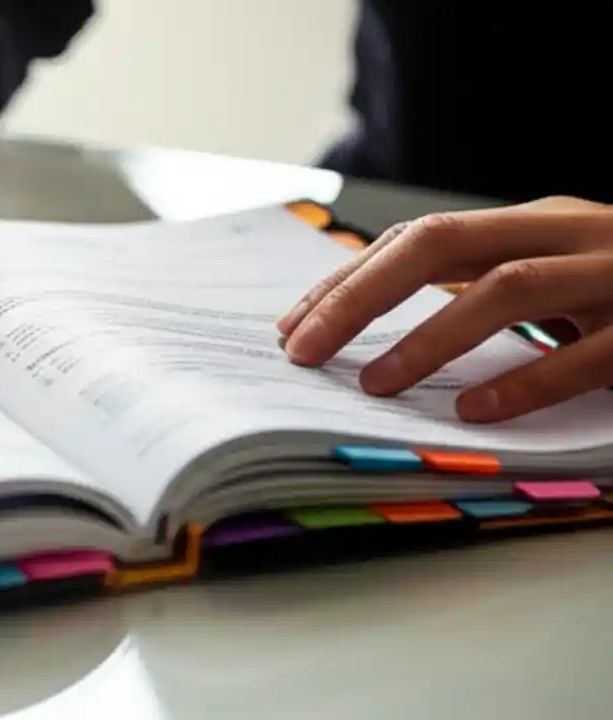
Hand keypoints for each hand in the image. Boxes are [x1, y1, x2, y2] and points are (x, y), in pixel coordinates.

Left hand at [276, 196, 612, 422]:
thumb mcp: (551, 275)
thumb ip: (477, 288)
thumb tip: (367, 321)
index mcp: (533, 222)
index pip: (417, 238)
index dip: (348, 280)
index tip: (292, 325)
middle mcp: (571, 233)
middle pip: (444, 243)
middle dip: (363, 296)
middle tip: (304, 349)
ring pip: (510, 287)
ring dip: (430, 337)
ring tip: (373, 381)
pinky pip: (590, 352)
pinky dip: (527, 381)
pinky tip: (476, 412)